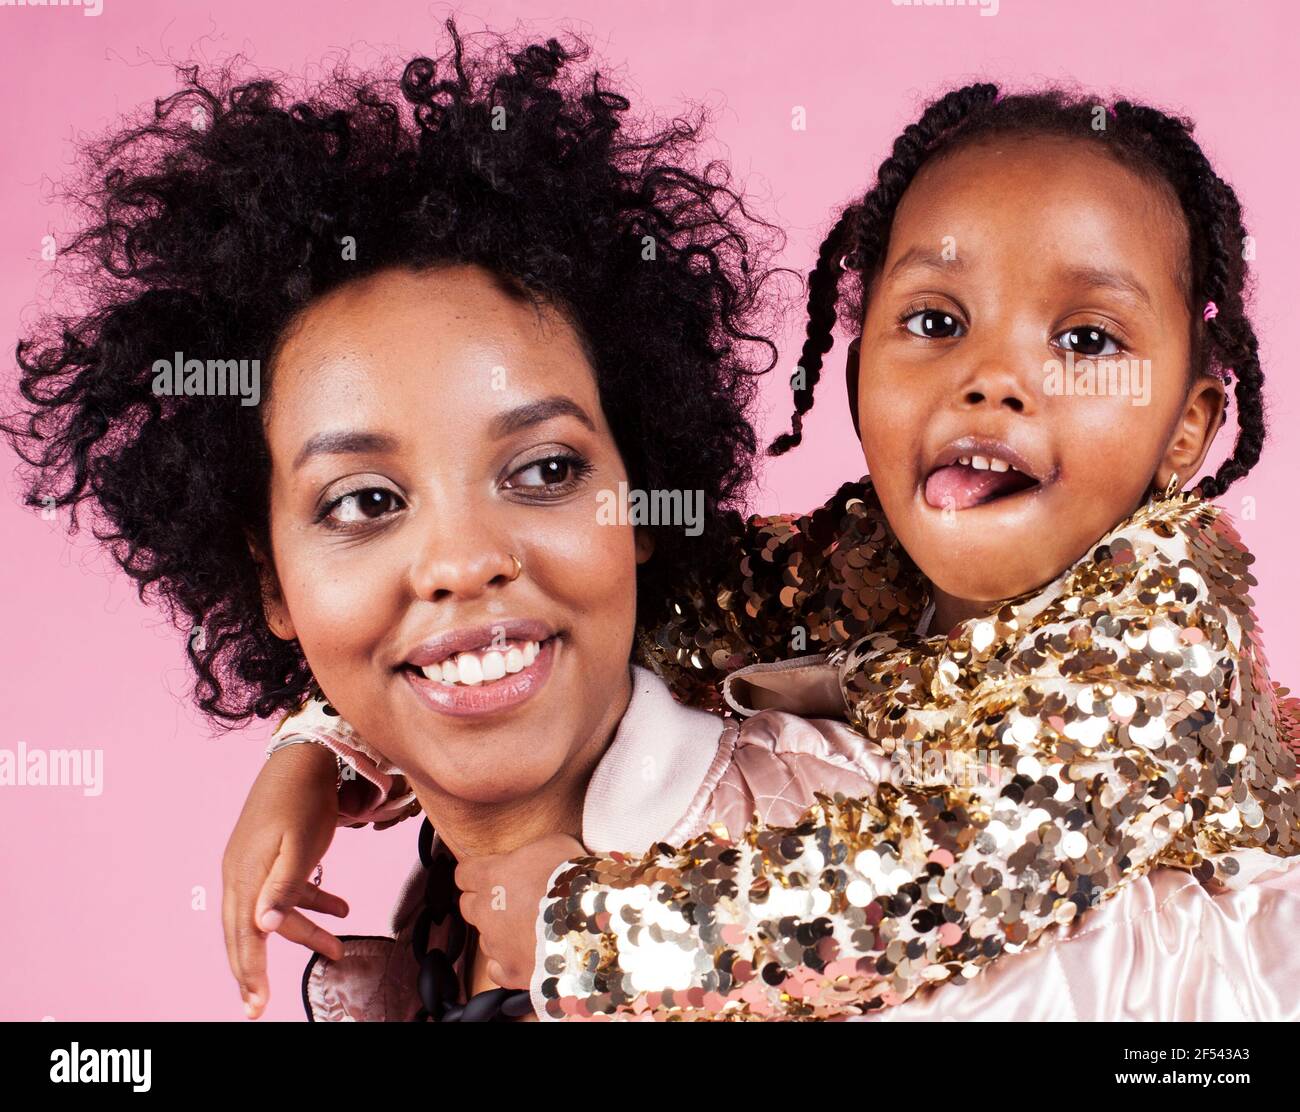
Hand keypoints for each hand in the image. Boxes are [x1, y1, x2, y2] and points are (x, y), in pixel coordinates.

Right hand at [221, 743, 349, 1018]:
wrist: (305, 759)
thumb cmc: (303, 801)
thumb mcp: (299, 845)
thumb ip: (284, 886)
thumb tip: (263, 927)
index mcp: (245, 876)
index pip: (244, 936)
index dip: (249, 972)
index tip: (256, 1005)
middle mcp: (243, 874)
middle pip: (247, 933)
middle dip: (255, 969)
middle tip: (261, 1004)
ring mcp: (255, 865)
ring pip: (273, 913)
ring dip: (304, 932)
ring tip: (336, 950)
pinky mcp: (272, 856)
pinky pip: (288, 890)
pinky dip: (312, 904)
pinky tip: (341, 909)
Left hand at [455, 833, 585, 990]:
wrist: (591, 918)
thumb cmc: (573, 875)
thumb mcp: (552, 844)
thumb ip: (528, 853)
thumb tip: (528, 859)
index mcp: (491, 876)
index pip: (464, 873)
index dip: (476, 873)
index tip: (490, 874)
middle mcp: (485, 910)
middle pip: (468, 905)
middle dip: (484, 902)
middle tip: (512, 900)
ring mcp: (495, 943)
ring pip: (484, 937)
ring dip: (499, 933)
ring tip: (528, 929)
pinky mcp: (511, 970)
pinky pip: (495, 970)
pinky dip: (506, 963)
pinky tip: (524, 955)